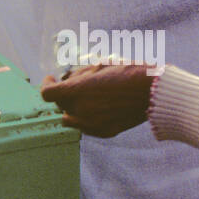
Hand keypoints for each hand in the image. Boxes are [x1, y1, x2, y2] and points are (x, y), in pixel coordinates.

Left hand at [39, 63, 155, 137]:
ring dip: (71, 108)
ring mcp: (90, 124)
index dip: (46, 84)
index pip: (47, 93)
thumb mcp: (97, 66)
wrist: (151, 92)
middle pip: (59, 104)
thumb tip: (67, 79)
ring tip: (85, 98)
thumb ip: (78, 75)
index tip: (51, 78)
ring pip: (69, 118)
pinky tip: (98, 108)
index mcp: (75, 91)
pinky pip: (85, 127)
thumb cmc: (126, 73)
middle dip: (63, 94)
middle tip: (76, 85)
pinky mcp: (103, 132)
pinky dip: (85, 118)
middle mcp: (79, 110)